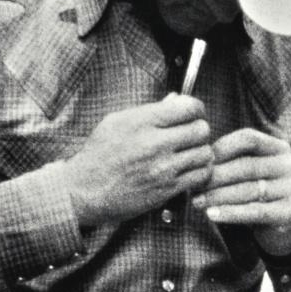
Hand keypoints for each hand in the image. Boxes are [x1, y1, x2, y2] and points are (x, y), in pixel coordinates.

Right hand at [64, 94, 212, 225]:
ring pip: (205, 153)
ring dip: (201, 151)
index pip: (188, 107)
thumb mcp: (116, 122)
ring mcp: (163, 168)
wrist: (84, 191)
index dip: (196, 109)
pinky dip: (200, 171)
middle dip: (200, 130)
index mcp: (142, 122)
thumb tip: (174, 100)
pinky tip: (190, 169)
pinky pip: (200, 176)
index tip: (193, 114)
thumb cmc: (98, 156)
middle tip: (192, 135)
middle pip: (201, 129)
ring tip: (191, 153)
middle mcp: (154, 143)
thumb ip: (149, 111)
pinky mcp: (167, 189)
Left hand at [192, 128, 290, 251]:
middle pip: (247, 166)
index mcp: (281, 148)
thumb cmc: (261, 196)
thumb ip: (233, 163)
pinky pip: (255, 211)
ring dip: (218, 196)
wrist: (286, 229)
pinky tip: (212, 215)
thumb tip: (199, 161)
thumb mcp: (251, 174)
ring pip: (249, 190)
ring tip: (197, 202)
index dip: (222, 147)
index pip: (249, 138)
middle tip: (193, 186)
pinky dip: (231, 213)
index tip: (201, 161)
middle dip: (216, 176)